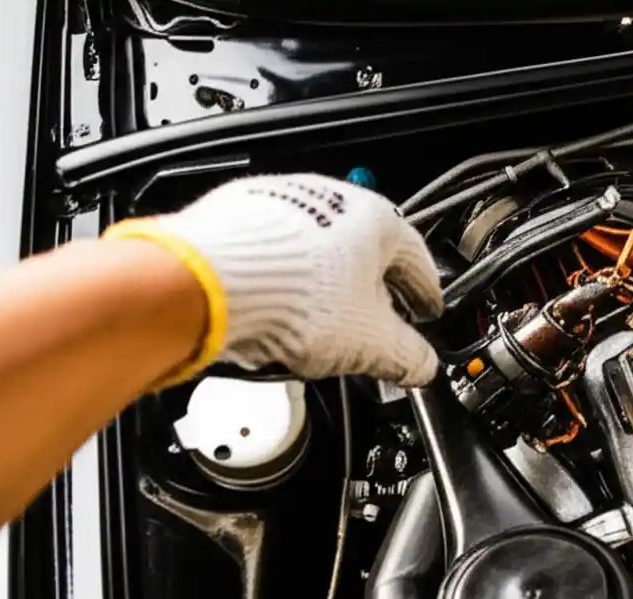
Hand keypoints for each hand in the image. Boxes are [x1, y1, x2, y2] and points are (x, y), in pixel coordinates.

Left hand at [116, 174, 443, 384]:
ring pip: (316, 248)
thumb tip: (421, 365)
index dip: (425, 293)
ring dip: (324, 284)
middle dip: (371, 291)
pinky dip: (281, 277)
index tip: (426, 310)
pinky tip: (274, 310)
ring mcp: (280, 202)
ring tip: (317, 327)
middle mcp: (329, 198)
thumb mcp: (370, 344)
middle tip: (373, 326)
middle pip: (363, 252)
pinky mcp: (236, 214)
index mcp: (376, 220)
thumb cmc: (289, 298)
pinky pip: (272, 249)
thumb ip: (407, 356)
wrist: (206, 283)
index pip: (415, 260)